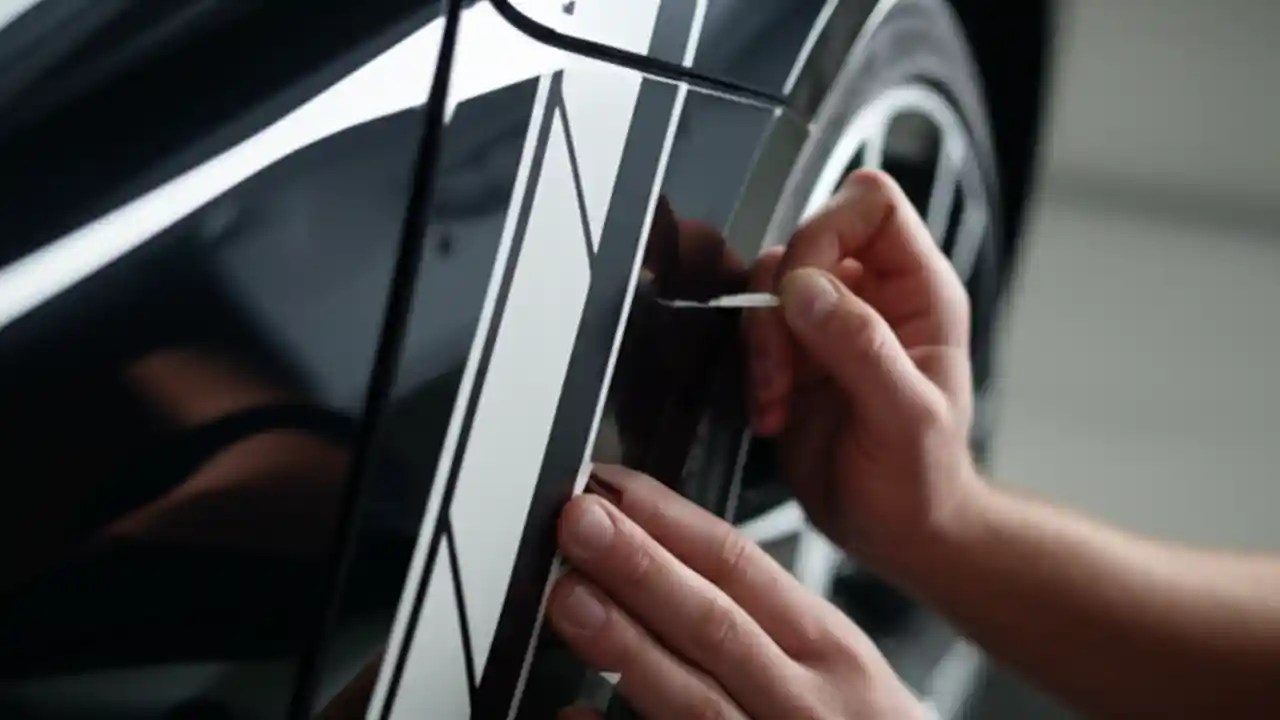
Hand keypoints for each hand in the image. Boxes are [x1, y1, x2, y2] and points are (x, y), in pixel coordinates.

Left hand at [548, 465, 923, 719]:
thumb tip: (657, 555)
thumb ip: (757, 616)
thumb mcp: (834, 662)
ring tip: (571, 598)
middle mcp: (804, 702)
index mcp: (826, 648)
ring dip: (627, 646)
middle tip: (580, 523)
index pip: (741, 566)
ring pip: (695, 701)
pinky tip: (573, 713)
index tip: (612, 486)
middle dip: (642, 567)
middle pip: (716, 624)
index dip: (670, 521)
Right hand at [746, 170, 985, 570]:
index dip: (827, 230)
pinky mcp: (793, 355)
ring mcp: (830, 323)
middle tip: (787, 365)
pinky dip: (749, 370)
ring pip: (768, 283)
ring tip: (778, 398)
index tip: (806, 290)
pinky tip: (772, 414)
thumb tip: (805, 290)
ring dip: (759, 342)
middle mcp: (873, 295)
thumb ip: (862, 348)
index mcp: (918, 291)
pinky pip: (750, 328)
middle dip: (779, 302)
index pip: (871, 204)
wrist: (896, 532)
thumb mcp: (906, 418)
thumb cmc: (923, 482)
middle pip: (805, 240)